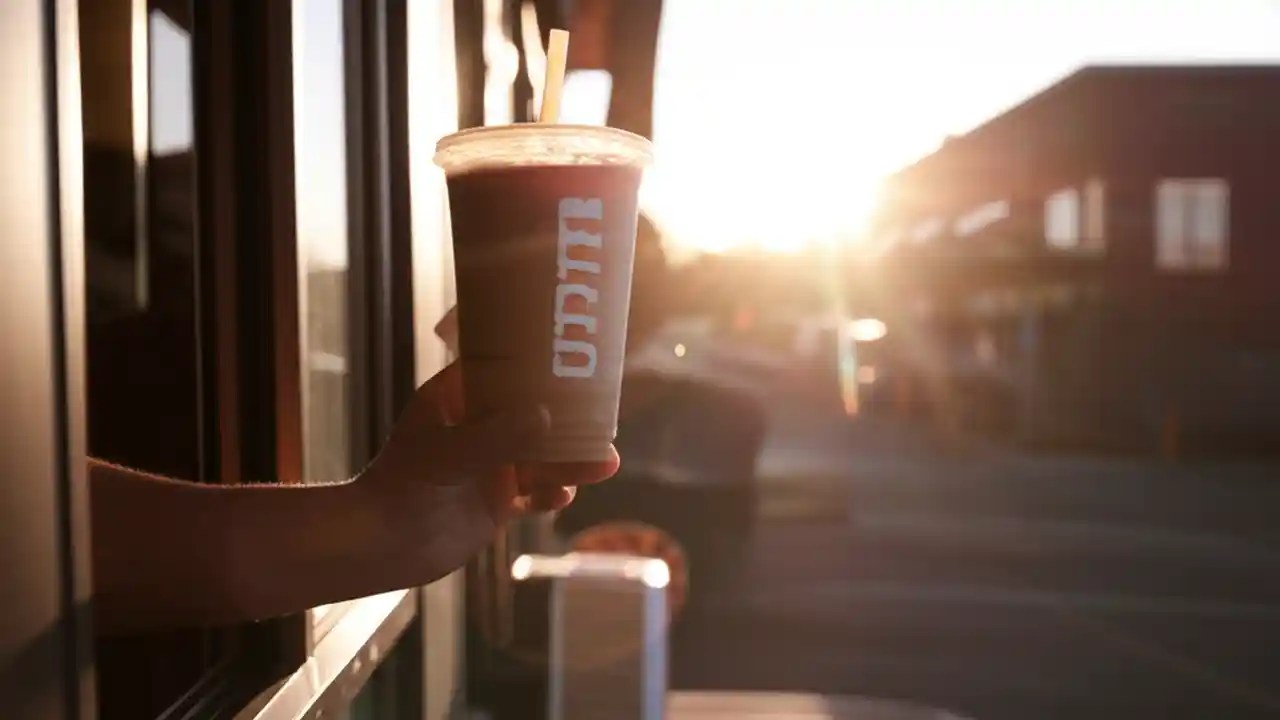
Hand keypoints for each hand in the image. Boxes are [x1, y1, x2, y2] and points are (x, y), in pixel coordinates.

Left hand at [358, 361, 618, 573]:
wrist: (381, 546)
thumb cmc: (402, 488)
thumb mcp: (448, 455)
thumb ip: (497, 437)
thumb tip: (547, 416)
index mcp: (456, 400)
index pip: (499, 366)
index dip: (534, 358)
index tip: (572, 352)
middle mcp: (476, 428)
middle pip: (531, 411)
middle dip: (567, 414)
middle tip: (606, 411)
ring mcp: (488, 466)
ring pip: (540, 456)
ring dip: (570, 459)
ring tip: (605, 462)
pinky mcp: (494, 502)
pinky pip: (533, 495)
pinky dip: (552, 494)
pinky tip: (566, 495)